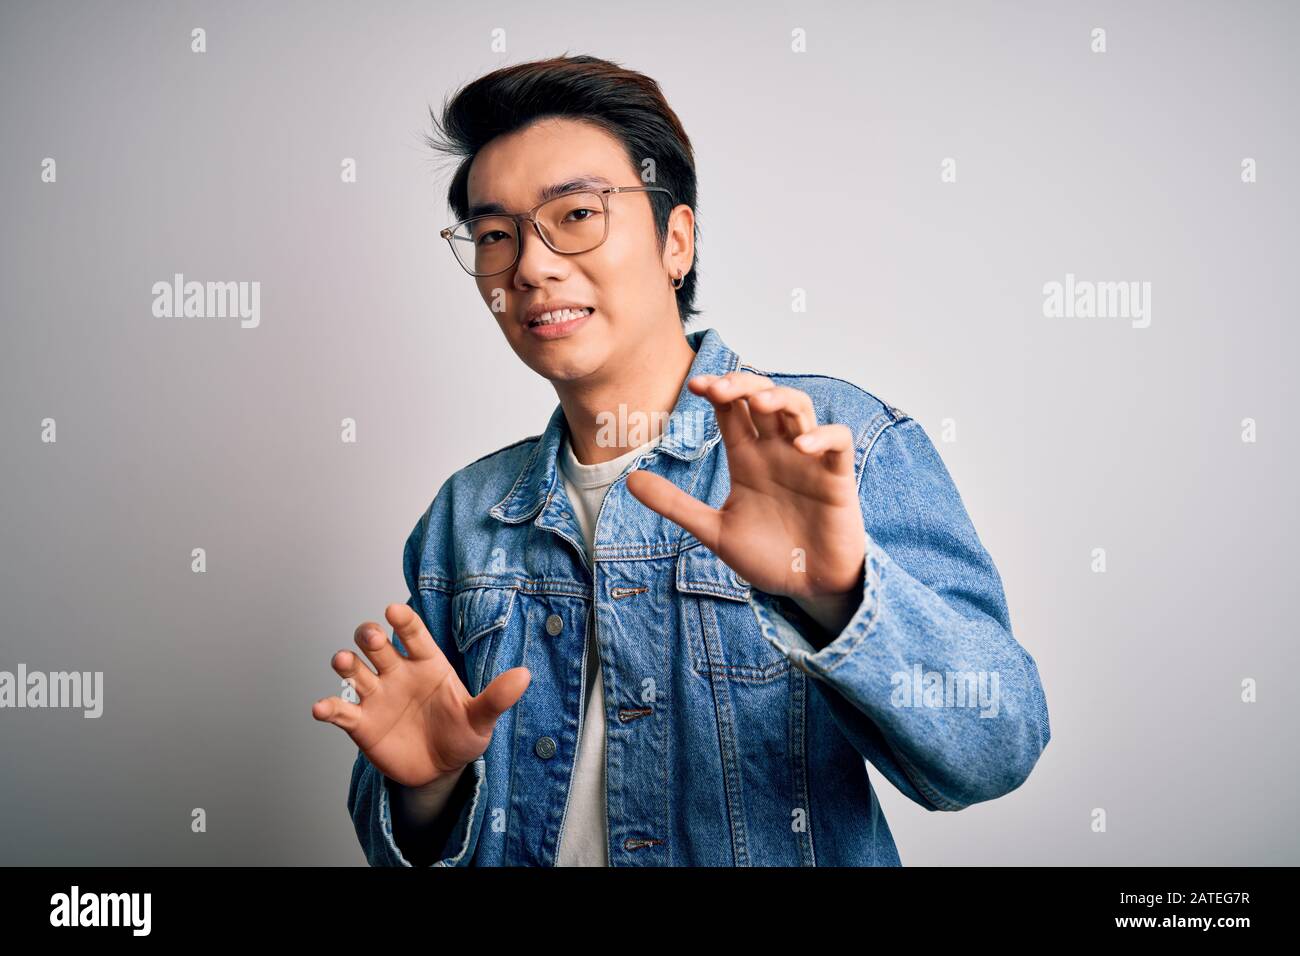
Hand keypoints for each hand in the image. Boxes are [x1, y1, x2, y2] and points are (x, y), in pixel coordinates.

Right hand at [312, 602, 530, 788]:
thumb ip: (497, 697)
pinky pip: (341, 711)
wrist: (441, 769)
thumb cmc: (462, 734)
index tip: (393, 609)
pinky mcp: (361, 723)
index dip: (403, 620)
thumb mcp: (481, 718)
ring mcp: (377, 696)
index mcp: (427, 662)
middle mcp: (398, 672)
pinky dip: (328, 708)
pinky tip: (322, 709)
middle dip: (370, 636)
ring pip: (354, 670)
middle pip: (377, 644)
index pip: (413, 633)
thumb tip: (525, 676)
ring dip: (346, 663)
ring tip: (344, 662)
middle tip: (373, 637)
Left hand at [626, 371, 866, 631]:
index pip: (732, 411)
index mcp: (748, 459)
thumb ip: (675, 505)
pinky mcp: (837, 479)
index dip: (717, 391)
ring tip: (761, 404)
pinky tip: (802, 446)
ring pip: (800, 409)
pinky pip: (838, 442)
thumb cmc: (768, 556)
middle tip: (719, 389)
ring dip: (782, 399)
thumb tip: (628, 481)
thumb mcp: (715, 531)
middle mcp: (777, 452)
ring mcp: (808, 462)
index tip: (695, 386)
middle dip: (743, 385)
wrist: (807, 589)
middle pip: (764, 397)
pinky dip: (823, 437)